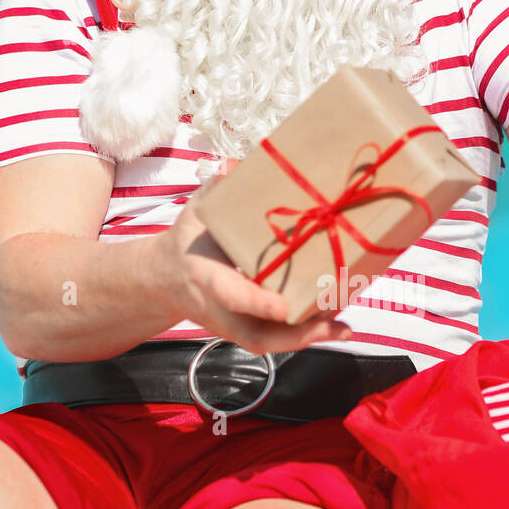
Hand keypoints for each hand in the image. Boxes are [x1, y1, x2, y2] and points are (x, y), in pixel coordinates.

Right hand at [155, 159, 351, 354]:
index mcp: (206, 278)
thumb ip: (214, 191)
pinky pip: (276, 340)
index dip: (257, 303)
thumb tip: (233, 165)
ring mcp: (232, 326)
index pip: (232, 296)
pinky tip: (336, 325)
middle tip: (332, 325)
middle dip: (295, 335)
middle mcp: (220, 310)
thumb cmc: (188, 242)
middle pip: (256, 335)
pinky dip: (306, 335)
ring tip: (343, 327)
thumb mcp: (195, 213)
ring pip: (270, 343)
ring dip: (308, 338)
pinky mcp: (245, 330)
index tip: (284, 306)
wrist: (164, 279)